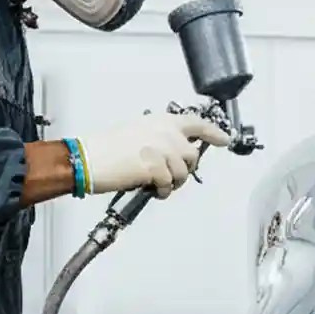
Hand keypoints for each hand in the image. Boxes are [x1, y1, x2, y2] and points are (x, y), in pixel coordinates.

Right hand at [78, 111, 230, 197]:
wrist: (89, 158)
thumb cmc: (108, 147)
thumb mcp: (139, 132)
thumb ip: (160, 138)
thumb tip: (174, 153)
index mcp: (163, 121)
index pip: (196, 123)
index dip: (213, 132)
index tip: (225, 139)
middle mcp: (167, 133)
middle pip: (192, 155)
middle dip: (185, 168)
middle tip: (170, 176)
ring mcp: (164, 150)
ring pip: (183, 173)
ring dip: (172, 182)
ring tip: (155, 183)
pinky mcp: (158, 169)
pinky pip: (169, 185)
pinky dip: (162, 191)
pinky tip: (151, 189)